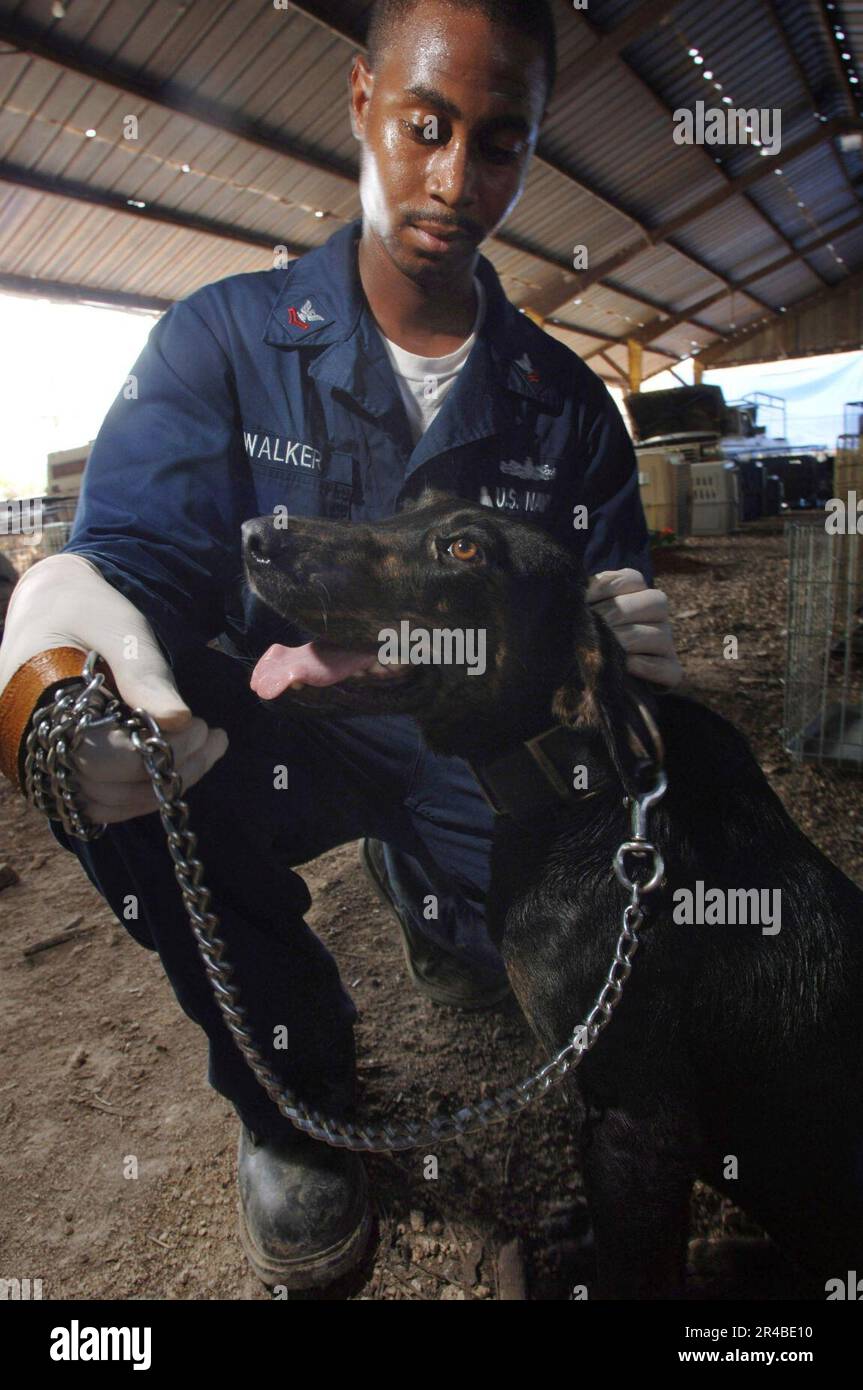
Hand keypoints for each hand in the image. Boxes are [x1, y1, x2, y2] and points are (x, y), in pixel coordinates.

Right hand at [0, 552, 228, 819]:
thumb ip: (142, 672)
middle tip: (213, 737)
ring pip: (107, 802)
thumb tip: (179, 721)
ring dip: (163, 786)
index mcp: (33, 706)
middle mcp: (27, 746)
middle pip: (104, 788)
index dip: (154, 752)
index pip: (96, 757)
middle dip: (169, 770)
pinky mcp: (62, 769)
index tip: (199, 726)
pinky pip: (104, 799)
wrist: (54, 606)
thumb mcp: (118, 628)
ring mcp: (43, 763)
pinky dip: (146, 791)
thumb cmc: (86, 610)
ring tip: (208, 749)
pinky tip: (182, 764)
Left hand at [586, 568, 682, 687]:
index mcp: (635, 593)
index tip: (582, 599)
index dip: (607, 586)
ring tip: (604, 648)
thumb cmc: (580, 638)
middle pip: (655, 601)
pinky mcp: (670, 671)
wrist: (584, 678)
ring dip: (631, 639)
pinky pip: (668, 668)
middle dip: (621, 613)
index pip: (633, 579)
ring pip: (662, 635)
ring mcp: (666, 643)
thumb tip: (574, 594)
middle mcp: (656, 615)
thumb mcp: (578, 616)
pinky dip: (646, 667)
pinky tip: (624, 666)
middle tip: (592, 627)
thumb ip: (579, 601)